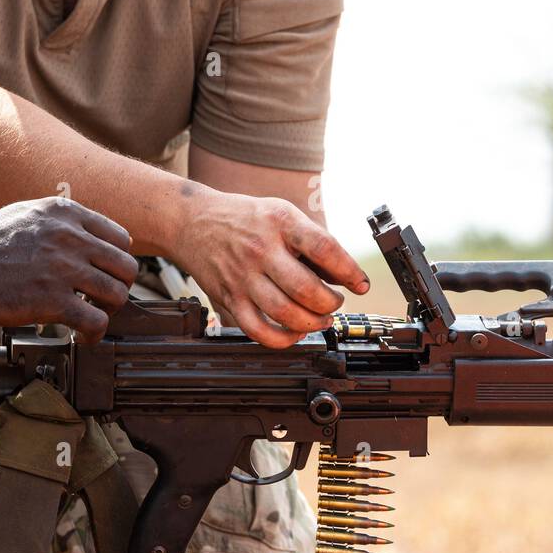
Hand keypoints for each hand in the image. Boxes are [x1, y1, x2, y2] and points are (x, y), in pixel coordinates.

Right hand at [0, 197, 139, 341]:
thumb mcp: (26, 213)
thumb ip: (59, 221)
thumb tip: (83, 235)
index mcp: (66, 215)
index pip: (121, 239)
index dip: (116, 263)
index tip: (104, 277)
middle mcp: (70, 238)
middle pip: (126, 268)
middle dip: (118, 288)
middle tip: (101, 301)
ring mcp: (63, 269)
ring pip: (117, 295)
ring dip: (108, 312)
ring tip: (90, 318)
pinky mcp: (53, 301)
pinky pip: (96, 322)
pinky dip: (95, 334)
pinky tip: (82, 337)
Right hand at [179, 194, 369, 348]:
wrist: (192, 221)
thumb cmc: (243, 218)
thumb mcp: (281, 213)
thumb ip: (311, 241)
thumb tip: (343, 276)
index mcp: (279, 223)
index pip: (323, 249)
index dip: (349, 271)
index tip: (360, 284)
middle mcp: (260, 250)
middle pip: (305, 288)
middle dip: (331, 303)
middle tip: (335, 302)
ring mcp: (242, 277)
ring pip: (284, 313)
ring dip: (312, 322)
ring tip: (320, 318)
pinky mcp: (229, 297)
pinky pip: (257, 330)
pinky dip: (281, 339)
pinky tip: (294, 332)